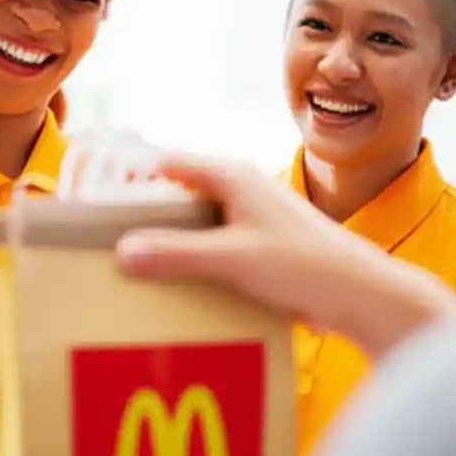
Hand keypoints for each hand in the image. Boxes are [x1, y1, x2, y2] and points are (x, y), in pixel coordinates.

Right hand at [116, 153, 455, 356]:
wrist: (362, 294)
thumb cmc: (305, 267)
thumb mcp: (233, 260)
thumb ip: (177, 254)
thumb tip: (123, 249)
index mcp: (231, 175)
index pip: (164, 161)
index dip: (128, 176)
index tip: (94, 198)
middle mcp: (240, 186)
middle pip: (175, 188)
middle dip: (143, 209)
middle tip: (107, 233)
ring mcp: (252, 213)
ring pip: (194, 216)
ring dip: (169, 236)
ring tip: (136, 259)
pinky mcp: (260, 241)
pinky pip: (213, 239)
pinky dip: (192, 253)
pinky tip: (178, 280)